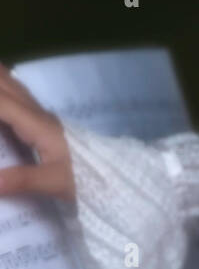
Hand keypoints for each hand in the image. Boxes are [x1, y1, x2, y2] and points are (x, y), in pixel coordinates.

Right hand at [0, 62, 74, 201]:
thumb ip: (23, 180)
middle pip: (8, 86)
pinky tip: (4, 88)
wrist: (116, 175)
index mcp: (38, 125)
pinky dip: (6, 87)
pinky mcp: (47, 124)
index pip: (2, 103)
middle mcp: (39, 115)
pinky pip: (21, 98)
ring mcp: (44, 117)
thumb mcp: (56, 182)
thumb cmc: (87, 178)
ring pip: (16, 88)